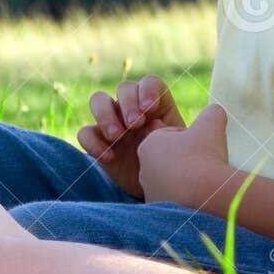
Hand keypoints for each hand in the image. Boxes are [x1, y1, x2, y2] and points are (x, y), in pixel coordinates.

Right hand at [78, 75, 186, 198]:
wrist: (162, 190)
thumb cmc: (177, 166)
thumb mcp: (188, 148)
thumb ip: (185, 132)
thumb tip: (176, 120)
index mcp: (158, 105)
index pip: (149, 83)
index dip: (148, 91)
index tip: (151, 109)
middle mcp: (134, 108)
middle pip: (124, 88)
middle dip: (128, 103)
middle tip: (136, 125)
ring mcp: (114, 122)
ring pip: (99, 100)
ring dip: (106, 115)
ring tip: (117, 135)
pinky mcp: (98, 141)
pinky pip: (85, 132)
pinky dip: (93, 142)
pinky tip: (109, 157)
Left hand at [136, 103, 232, 206]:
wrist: (205, 194)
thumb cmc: (204, 156)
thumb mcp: (211, 124)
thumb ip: (211, 113)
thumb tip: (214, 111)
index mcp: (149, 143)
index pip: (171, 137)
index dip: (192, 140)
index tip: (202, 147)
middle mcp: (143, 166)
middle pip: (170, 158)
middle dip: (187, 159)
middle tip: (204, 163)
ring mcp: (149, 188)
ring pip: (172, 178)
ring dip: (186, 178)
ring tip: (201, 180)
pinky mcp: (157, 207)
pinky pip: (174, 198)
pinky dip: (186, 196)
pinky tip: (197, 195)